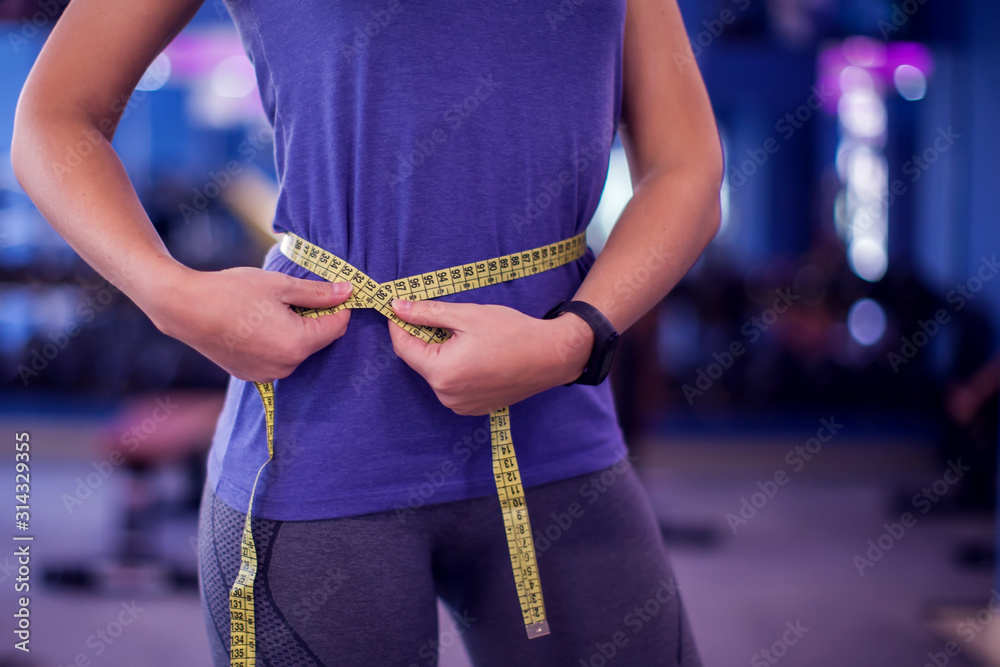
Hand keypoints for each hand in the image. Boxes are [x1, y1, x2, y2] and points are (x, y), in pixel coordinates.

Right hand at [144, 265, 352, 381]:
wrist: (184, 308)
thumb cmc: (232, 292)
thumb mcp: (280, 285)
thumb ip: (317, 293)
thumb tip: (348, 292)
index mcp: (297, 344)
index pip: (337, 327)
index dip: (340, 306)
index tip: (334, 289)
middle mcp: (285, 367)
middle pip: (318, 340)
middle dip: (315, 318)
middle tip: (293, 295)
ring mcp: (267, 374)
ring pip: (297, 349)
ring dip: (295, 330)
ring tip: (270, 309)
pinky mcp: (251, 375)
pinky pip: (277, 358)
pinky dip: (277, 341)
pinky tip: (257, 323)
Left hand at [387, 298, 593, 415]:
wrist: (550, 357)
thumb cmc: (512, 332)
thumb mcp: (467, 315)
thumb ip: (428, 313)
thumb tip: (397, 307)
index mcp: (442, 372)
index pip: (403, 347)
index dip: (399, 325)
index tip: (401, 307)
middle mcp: (447, 395)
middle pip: (420, 361)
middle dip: (424, 338)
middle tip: (442, 318)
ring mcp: (460, 406)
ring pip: (437, 373)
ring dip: (440, 353)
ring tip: (465, 337)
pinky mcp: (473, 408)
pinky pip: (452, 385)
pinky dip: (455, 368)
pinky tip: (475, 354)